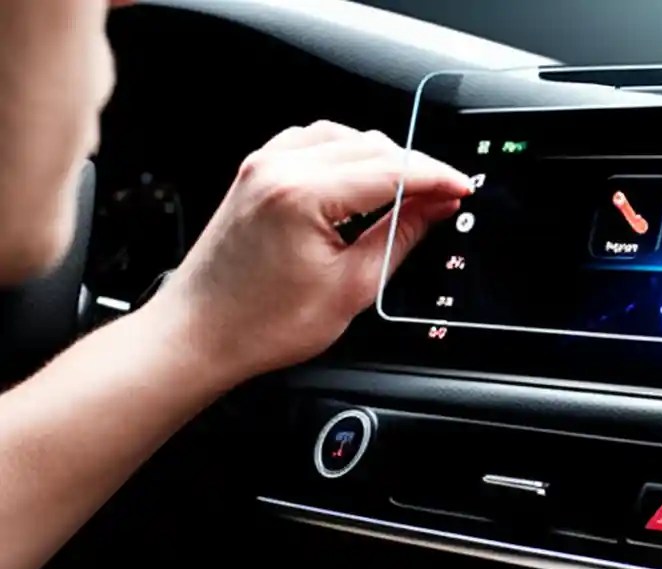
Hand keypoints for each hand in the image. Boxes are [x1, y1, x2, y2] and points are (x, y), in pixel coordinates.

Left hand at [150, 120, 470, 381]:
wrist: (198, 336)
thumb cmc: (259, 324)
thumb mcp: (351, 287)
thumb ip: (401, 236)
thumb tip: (434, 206)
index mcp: (303, 194)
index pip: (390, 169)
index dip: (436, 176)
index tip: (462, 187)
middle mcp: (278, 168)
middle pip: (371, 146)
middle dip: (414, 168)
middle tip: (444, 197)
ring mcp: (263, 167)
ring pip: (343, 138)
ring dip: (381, 159)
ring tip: (408, 192)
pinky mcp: (255, 175)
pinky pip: (312, 144)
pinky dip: (346, 155)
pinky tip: (362, 180)